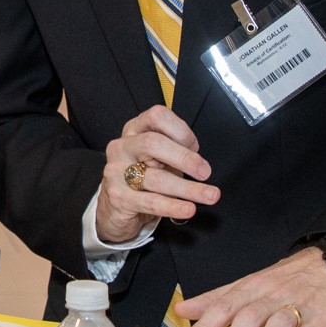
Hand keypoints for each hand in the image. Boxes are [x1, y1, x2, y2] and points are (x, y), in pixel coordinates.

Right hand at [95, 105, 217, 243]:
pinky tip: (188, 209)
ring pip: (156, 178)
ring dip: (187, 188)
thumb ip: (175, 149)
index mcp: (134, 130)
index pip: (157, 117)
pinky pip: (151, 202)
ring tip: (209, 195)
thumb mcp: (158, 156)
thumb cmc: (142, 175)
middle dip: (184, 158)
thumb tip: (200, 162)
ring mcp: (116, 172)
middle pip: (153, 143)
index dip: (180, 130)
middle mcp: (122, 147)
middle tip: (205, 172)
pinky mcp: (118, 197)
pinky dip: (173, 206)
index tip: (195, 147)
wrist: (116, 207)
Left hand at [175, 247, 325, 326]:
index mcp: (251, 289)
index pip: (224, 306)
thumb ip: (215, 298)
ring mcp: (299, 307)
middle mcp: (272, 297)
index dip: (206, 325)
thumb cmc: (285, 278)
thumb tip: (182, 309)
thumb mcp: (247, 284)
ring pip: (279, 324)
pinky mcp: (324, 319)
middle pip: (249, 317)